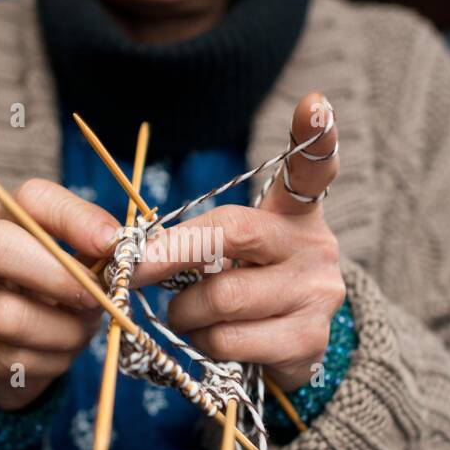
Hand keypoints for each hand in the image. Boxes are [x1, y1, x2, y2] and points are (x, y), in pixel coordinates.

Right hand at [0, 180, 118, 409]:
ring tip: (80, 333)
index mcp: (6, 219)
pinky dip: (48, 363)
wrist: (14, 359)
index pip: (31, 199)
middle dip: (57, 275)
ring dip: (61, 331)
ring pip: (6, 315)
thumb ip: (103, 260)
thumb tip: (139, 255)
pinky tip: (54, 356)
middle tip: (96, 297)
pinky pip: (8, 359)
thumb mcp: (81, 272)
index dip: (75, 217)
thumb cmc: (56, 302)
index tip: (114, 243)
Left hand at [131, 93, 344, 391]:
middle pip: (232, 233)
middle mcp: (315, 246)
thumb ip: (200, 235)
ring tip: (184, 313)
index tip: (314, 104)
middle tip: (132, 269)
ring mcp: (317, 294)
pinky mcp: (308, 341)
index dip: (315, 137)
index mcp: (295, 212)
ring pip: (221, 298)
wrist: (291, 345)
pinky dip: (202, 342)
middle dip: (169, 253)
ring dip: (183, 311)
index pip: (312, 168)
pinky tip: (209, 337)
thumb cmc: (247, 284)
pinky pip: (228, 340)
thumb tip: (132, 249)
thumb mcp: (232, 250)